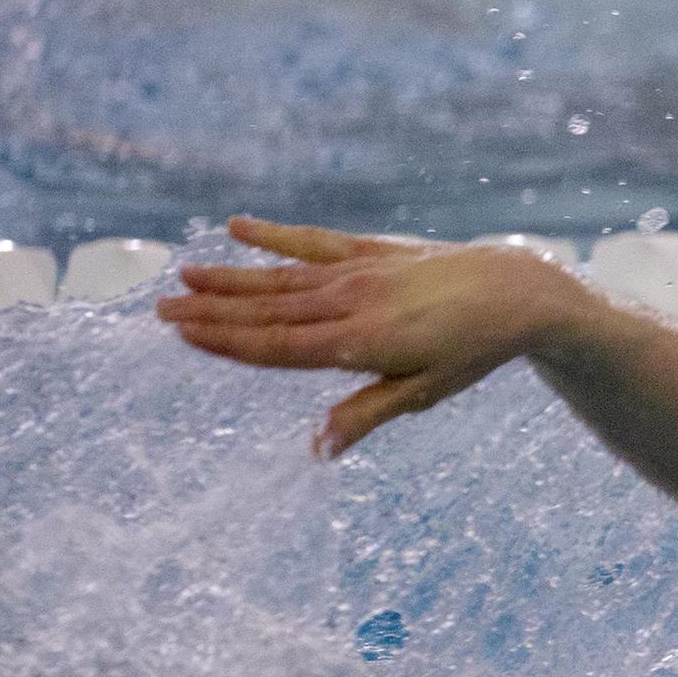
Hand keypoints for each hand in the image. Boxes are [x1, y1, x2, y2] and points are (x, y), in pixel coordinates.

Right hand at [157, 217, 589, 457]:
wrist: (517, 292)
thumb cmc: (471, 352)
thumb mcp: (423, 392)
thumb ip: (366, 414)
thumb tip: (316, 449)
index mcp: (359, 342)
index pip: (280, 346)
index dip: (229, 342)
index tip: (184, 336)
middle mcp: (352, 301)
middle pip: (270, 310)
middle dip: (214, 312)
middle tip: (161, 311)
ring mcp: (362, 271)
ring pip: (284, 277)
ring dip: (233, 277)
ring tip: (187, 275)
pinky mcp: (375, 250)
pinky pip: (317, 241)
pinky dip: (278, 236)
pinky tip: (240, 226)